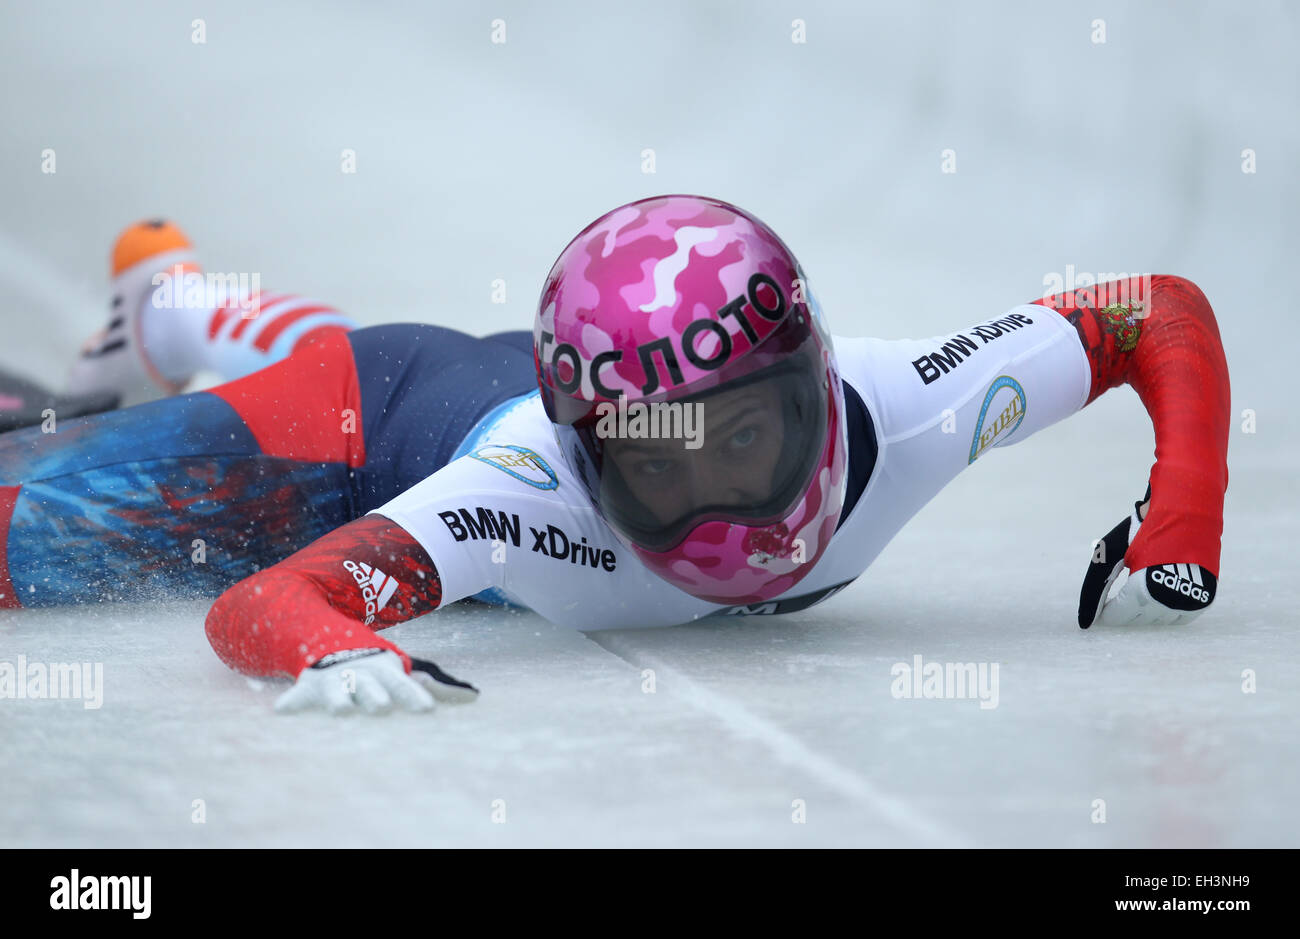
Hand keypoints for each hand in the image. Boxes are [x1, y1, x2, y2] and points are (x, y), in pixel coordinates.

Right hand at [274, 648, 477, 714]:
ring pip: (335, 693)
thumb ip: (434, 687)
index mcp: (385, 674)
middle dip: (375, 698)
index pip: (403, 687)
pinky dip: (290, 704)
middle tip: (381, 708)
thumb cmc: (374, 668)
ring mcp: (333, 682)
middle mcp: (360, 677)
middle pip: (370, 690)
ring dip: (338, 700)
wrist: (329, 641)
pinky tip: (283, 712)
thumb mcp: (399, 672)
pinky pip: (295, 698)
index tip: (426, 712)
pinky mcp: (306, 689)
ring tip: (339, 709)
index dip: (413, 698)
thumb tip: (475, 698)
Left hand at [1077, 493, 1216, 627]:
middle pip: (1138, 619)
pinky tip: (1160, 594)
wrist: (1187, 511)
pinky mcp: (1205, 597)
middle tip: (1122, 593)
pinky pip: (1181, 617)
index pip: (1119, 615)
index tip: (1102, 609)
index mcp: (1144, 590)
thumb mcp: (1110, 555)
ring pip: (1159, 620)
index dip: (1107, 613)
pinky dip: (1167, 610)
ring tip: (1142, 587)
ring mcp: (1190, 600)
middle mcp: (1170, 600)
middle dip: (1126, 609)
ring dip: (1147, 610)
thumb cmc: (1143, 531)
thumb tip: (1084, 621)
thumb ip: (1095, 588)